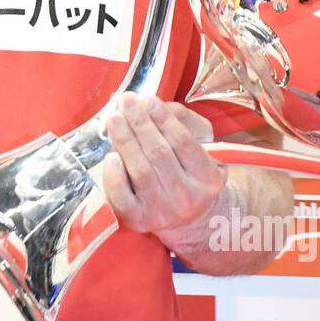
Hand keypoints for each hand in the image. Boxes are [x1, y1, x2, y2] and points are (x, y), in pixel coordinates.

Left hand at [102, 94, 226, 238]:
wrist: (190, 219)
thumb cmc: (192, 173)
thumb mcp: (202, 146)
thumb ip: (183, 121)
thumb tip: (152, 105)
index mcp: (208, 177)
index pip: (183, 142)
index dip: (163, 119)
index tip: (148, 100)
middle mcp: (187, 197)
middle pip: (159, 153)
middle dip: (140, 123)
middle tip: (126, 101)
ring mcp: (162, 211)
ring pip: (140, 171)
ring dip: (125, 141)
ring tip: (115, 118)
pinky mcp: (139, 220)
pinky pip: (122, 198)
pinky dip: (114, 176)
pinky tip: (111, 157)